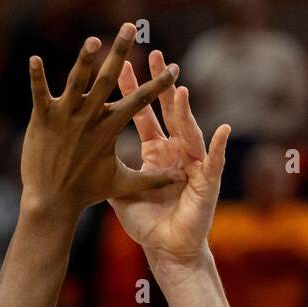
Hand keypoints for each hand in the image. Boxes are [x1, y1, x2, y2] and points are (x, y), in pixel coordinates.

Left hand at [21, 23, 181, 218]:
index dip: (158, 85)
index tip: (173, 68)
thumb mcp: (121, 184)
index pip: (140, 102)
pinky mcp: (43, 118)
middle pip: (108, 79)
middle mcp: (89, 118)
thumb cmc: (87, 192)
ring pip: (76, 81)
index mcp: (109, 128)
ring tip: (93, 40)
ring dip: (84, 60)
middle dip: (120, 51)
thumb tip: (179, 179)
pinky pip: (39, 93)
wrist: (52, 202)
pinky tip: (34, 59)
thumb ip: (151, 180)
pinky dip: (36, 77)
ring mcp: (66, 116)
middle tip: (130, 26)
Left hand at [109, 50, 229, 266]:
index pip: (143, 114)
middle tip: (154, 56)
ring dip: (185, 111)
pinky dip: (218, 148)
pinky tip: (223, 131)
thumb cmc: (148, 225)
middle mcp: (177, 152)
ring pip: (190, 131)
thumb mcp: (123, 195)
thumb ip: (110, 170)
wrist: (170, 250)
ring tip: (179, 90)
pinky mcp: (208, 184)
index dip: (133, 90)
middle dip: (161, 84)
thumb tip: (84, 153)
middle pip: (169, 112)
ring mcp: (193, 165)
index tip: (121, 65)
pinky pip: (215, 163)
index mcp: (157, 152)